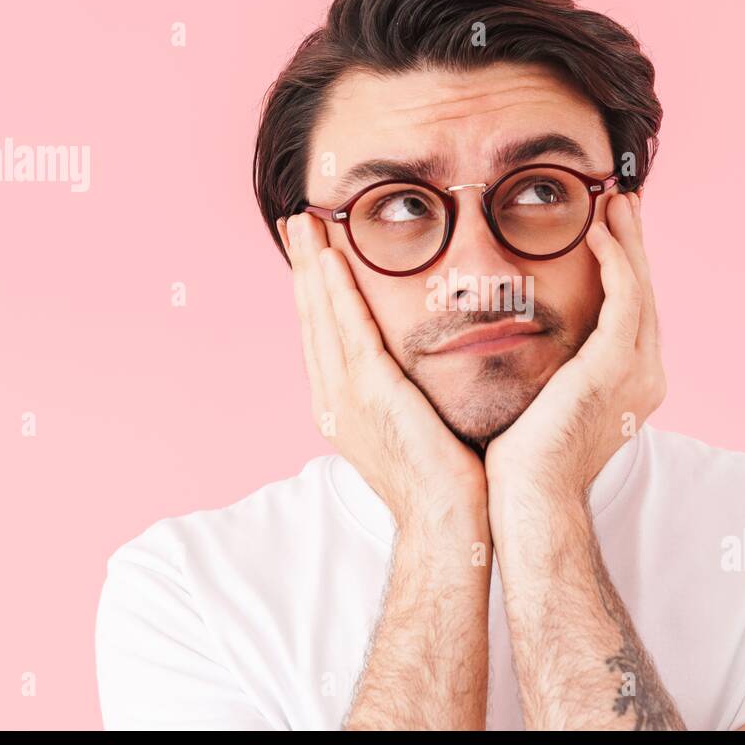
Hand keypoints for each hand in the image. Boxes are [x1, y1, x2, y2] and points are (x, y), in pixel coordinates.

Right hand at [282, 213, 487, 532]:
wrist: (449, 524)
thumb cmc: (446, 482)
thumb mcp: (417, 425)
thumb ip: (406, 391)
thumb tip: (418, 367)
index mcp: (342, 407)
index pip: (323, 335)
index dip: (313, 290)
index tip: (311, 250)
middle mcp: (334, 400)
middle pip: (311, 318)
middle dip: (303, 267)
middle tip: (296, 221)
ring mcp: (346, 398)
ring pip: (322, 317)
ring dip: (312, 266)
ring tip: (305, 223)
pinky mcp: (372, 395)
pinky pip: (350, 333)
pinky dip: (337, 294)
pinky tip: (330, 260)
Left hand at [484, 190, 663, 533]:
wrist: (530, 497)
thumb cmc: (523, 460)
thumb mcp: (545, 401)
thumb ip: (553, 368)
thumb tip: (526, 342)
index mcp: (630, 384)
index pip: (632, 312)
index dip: (626, 268)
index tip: (611, 231)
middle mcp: (646, 375)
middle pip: (644, 292)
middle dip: (634, 244)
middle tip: (624, 201)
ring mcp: (638, 370)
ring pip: (640, 287)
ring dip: (628, 240)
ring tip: (616, 201)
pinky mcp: (617, 364)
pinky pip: (624, 297)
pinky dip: (616, 260)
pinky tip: (598, 233)